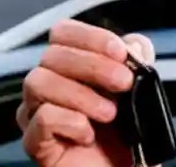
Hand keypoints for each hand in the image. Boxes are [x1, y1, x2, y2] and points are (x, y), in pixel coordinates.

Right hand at [18, 18, 156, 166]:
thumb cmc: (125, 136)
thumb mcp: (139, 90)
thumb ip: (137, 60)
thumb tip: (132, 44)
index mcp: (69, 67)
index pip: (62, 32)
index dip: (90, 36)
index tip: (120, 52)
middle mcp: (47, 86)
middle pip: (51, 54)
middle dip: (94, 65)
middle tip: (123, 83)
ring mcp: (35, 114)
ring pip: (38, 81)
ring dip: (81, 94)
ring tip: (109, 114)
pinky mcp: (35, 143)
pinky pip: (40, 119)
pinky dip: (70, 122)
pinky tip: (88, 134)